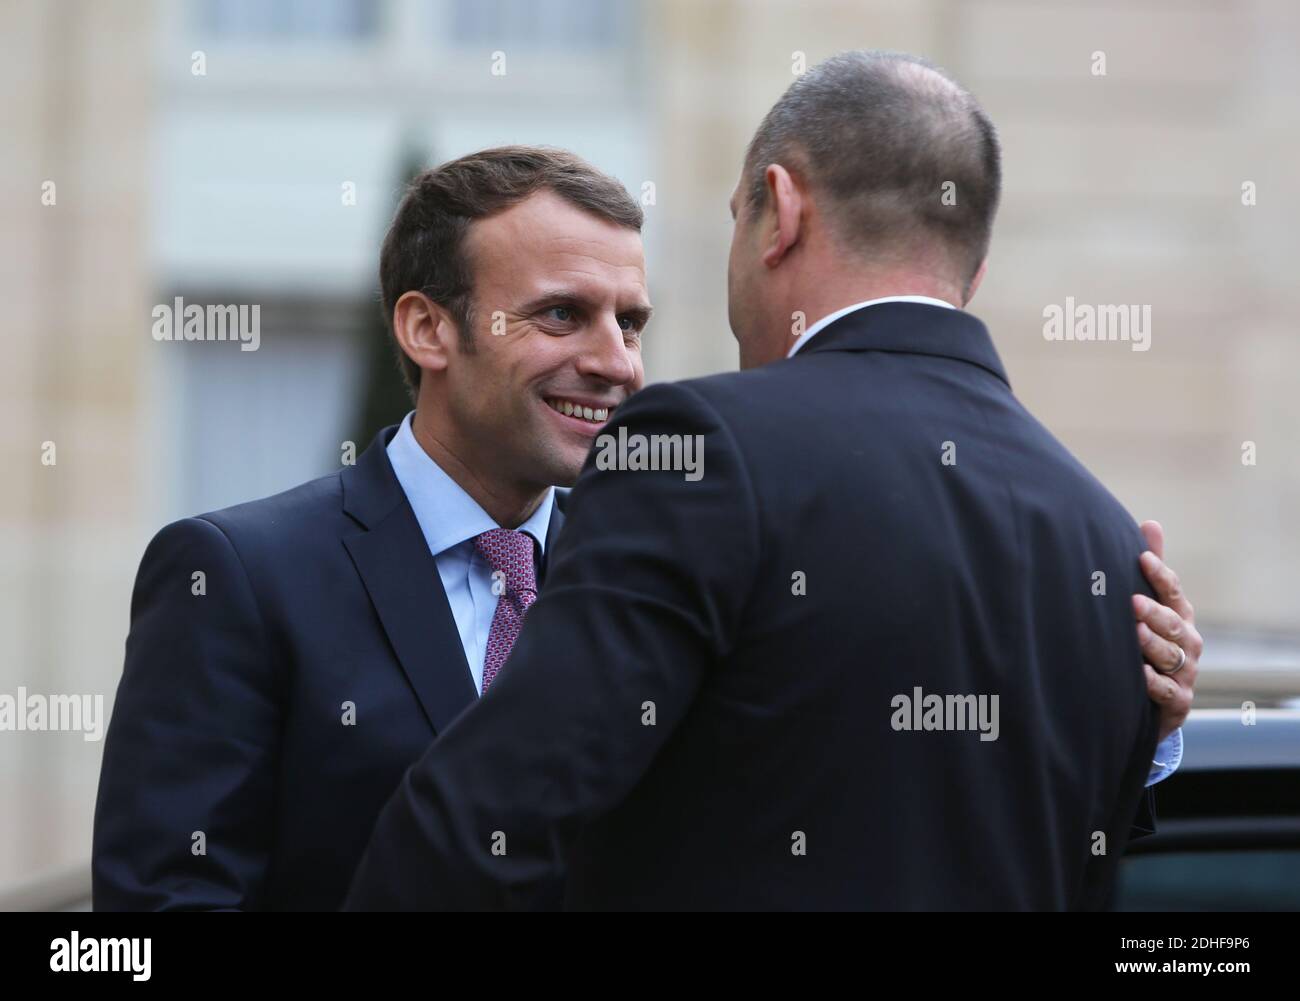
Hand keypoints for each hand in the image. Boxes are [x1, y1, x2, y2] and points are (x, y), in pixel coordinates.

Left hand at [1133, 520, 1201, 740]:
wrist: (1157, 700)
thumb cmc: (1152, 641)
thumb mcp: (1154, 604)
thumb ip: (1152, 570)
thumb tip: (1151, 523)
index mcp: (1180, 616)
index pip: (1173, 591)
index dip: (1160, 575)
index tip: (1142, 558)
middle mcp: (1187, 642)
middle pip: (1173, 624)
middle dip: (1154, 612)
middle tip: (1132, 602)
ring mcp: (1184, 672)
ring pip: (1169, 655)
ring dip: (1152, 644)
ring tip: (1134, 633)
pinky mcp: (1177, 701)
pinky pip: (1166, 691)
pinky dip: (1153, 683)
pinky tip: (1139, 674)